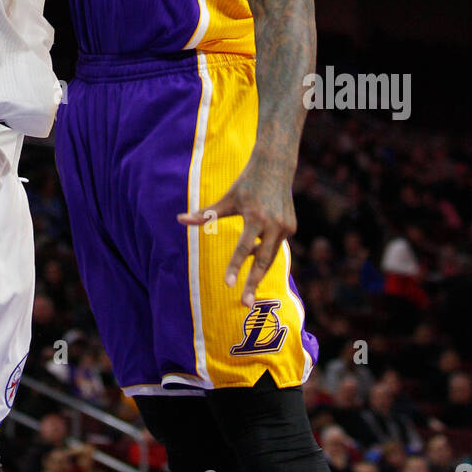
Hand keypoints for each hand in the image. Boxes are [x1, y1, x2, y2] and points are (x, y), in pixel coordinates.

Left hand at [178, 155, 295, 307]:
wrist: (276, 167)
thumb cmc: (246, 183)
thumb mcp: (227, 198)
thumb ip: (205, 214)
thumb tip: (179, 219)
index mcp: (255, 216)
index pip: (243, 247)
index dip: (235, 266)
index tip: (227, 285)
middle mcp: (273, 224)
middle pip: (263, 261)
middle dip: (254, 283)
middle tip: (245, 304)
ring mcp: (285, 227)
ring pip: (270, 257)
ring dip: (259, 273)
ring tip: (247, 291)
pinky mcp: (291, 228)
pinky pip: (275, 246)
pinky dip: (264, 254)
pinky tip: (253, 258)